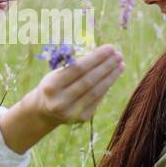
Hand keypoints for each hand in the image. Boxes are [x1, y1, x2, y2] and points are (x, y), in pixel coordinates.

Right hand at [0, 45, 124, 153]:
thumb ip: (75, 67)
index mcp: (51, 86)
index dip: (96, 58)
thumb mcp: (56, 74)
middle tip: (119, 54)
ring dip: (111, 77)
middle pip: (88, 81)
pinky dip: (106, 86)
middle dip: (106, 66)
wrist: (45, 110)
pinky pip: (97, 99)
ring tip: (121, 64)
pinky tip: (113, 76)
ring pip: (96, 92)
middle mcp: (60, 101)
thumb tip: (102, 55)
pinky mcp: (81, 119)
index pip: (78, 69)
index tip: (110, 48)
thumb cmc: (54, 84)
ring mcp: (71, 112)